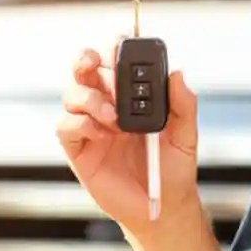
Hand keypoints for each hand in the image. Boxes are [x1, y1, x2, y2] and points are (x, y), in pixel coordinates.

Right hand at [56, 36, 202, 237]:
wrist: (162, 207)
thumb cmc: (173, 169)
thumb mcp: (186, 136)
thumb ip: (184, 105)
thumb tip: (176, 73)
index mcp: (132, 98)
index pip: (116, 63)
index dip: (114, 49)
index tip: (121, 43)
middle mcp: (108, 107)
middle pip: (86, 71)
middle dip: (86, 58)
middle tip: (95, 61)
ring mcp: (91, 127)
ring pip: (72, 94)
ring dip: (89, 98)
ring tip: (113, 119)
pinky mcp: (79, 150)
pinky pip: (65, 127)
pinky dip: (80, 124)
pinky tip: (101, 134)